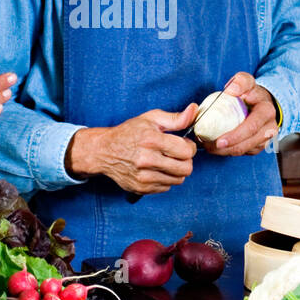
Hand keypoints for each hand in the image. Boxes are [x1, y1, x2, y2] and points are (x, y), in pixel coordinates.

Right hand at [66, 104, 198, 194]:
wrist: (104, 151)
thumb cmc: (129, 132)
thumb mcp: (151, 119)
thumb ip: (175, 118)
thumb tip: (194, 110)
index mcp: (151, 140)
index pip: (186, 151)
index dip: (189, 146)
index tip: (182, 144)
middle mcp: (147, 160)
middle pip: (186, 168)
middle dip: (186, 160)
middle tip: (177, 154)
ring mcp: (143, 177)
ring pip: (178, 180)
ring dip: (176, 171)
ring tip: (166, 161)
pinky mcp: (141, 188)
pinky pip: (166, 187)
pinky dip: (165, 179)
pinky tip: (156, 169)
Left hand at [206, 72, 277, 155]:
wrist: (262, 101)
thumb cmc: (251, 92)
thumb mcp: (246, 81)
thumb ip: (240, 82)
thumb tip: (231, 90)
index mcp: (267, 112)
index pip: (251, 127)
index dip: (235, 136)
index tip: (219, 141)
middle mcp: (270, 127)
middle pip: (247, 143)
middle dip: (227, 148)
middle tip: (209, 147)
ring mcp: (267, 138)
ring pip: (245, 150)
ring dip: (226, 152)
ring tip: (209, 147)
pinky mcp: (261, 145)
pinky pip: (245, 152)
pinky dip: (230, 152)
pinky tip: (217, 148)